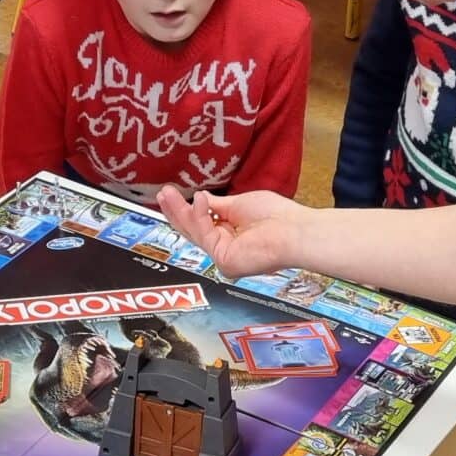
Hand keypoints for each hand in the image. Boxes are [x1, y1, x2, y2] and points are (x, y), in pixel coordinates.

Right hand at [154, 186, 308, 279]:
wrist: (293, 230)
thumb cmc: (277, 217)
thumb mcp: (239, 204)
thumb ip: (217, 205)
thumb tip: (200, 199)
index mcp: (232, 235)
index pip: (202, 225)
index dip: (186, 211)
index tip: (173, 195)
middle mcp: (227, 248)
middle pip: (194, 231)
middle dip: (176, 212)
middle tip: (162, 194)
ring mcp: (225, 257)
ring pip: (195, 233)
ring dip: (179, 212)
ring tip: (167, 194)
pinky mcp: (225, 262)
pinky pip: (206, 236)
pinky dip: (199, 217)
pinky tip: (197, 200)